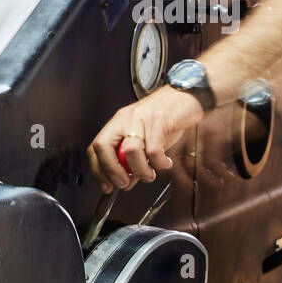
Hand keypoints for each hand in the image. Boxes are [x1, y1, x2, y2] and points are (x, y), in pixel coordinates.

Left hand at [88, 86, 205, 192]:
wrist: (185, 97)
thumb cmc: (165, 118)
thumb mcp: (144, 139)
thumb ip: (133, 159)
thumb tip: (127, 181)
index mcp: (117, 123)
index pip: (96, 147)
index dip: (98, 170)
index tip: (106, 185)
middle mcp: (125, 119)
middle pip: (104, 147)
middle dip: (112, 171)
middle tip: (124, 184)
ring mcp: (140, 119)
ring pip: (130, 151)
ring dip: (139, 171)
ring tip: (149, 175)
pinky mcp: (158, 121)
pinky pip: (154, 150)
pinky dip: (159, 163)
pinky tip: (164, 163)